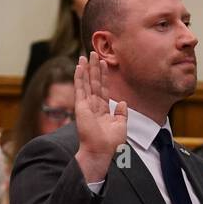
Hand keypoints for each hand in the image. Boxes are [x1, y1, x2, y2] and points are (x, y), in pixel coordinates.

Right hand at [73, 52, 126, 182]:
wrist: (102, 151)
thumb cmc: (111, 143)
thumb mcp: (121, 125)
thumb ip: (122, 113)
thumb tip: (123, 103)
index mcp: (103, 109)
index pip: (103, 88)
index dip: (104, 75)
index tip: (104, 63)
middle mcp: (94, 105)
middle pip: (94, 82)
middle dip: (94, 67)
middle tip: (94, 53)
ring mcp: (86, 105)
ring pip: (86, 82)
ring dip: (86, 68)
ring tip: (85, 55)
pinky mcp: (81, 106)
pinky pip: (80, 88)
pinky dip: (79, 77)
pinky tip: (79, 66)